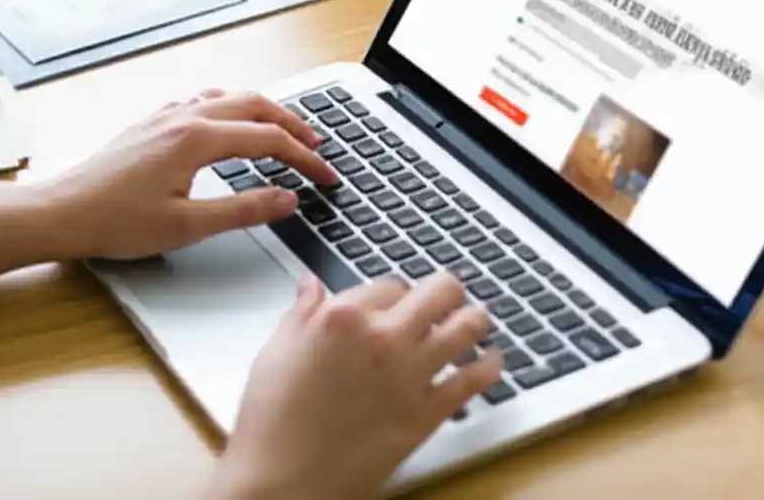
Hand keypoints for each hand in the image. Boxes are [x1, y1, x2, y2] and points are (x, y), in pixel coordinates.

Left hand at [34, 89, 339, 260]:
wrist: (61, 213)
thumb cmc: (115, 222)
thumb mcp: (188, 226)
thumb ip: (244, 210)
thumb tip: (286, 199)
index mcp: (197, 139)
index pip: (269, 141)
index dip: (305, 159)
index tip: (327, 176)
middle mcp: (183, 118)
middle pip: (255, 105)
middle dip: (292, 124)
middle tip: (317, 146)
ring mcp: (165, 116)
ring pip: (228, 98)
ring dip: (262, 111)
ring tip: (283, 131)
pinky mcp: (151, 125)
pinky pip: (202, 102)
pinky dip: (230, 108)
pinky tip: (228, 123)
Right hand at [205, 273, 503, 499]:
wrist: (283, 481)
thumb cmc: (272, 422)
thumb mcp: (276, 352)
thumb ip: (301, 313)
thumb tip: (311, 288)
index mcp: (343, 317)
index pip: (391, 283)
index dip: (397, 292)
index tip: (399, 301)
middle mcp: (383, 338)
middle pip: (441, 290)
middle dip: (447, 291)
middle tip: (448, 297)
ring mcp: (410, 375)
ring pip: (467, 326)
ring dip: (475, 319)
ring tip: (476, 320)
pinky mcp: (427, 413)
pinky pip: (474, 380)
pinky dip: (489, 366)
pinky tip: (491, 362)